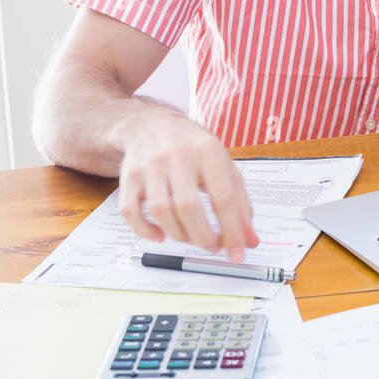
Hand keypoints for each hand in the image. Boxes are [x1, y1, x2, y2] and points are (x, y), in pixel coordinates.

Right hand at [113, 113, 259, 260]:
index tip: (237, 254)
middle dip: (203, 237)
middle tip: (212, 247)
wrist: (151, 124)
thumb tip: (249, 240)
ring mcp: (150, 165)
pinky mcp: (129, 176)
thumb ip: (240, 203)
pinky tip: (160, 234)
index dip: (232, 231)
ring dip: (178, 234)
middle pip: (189, 207)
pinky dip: (145, 230)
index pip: (223, 198)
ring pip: (161, 211)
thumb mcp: (224, 166)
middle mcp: (178, 155)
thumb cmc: (193, 148)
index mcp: (208, 151)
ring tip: (190, 237)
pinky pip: (130, 211)